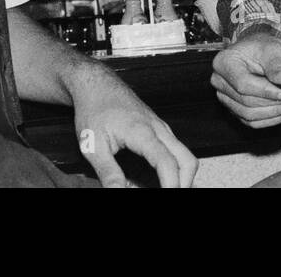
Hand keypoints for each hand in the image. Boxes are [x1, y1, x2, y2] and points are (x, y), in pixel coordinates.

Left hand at [70, 69, 197, 187]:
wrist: (97, 86)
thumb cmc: (94, 109)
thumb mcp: (93, 145)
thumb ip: (108, 172)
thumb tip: (117, 192)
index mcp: (143, 132)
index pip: (167, 163)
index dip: (171, 185)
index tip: (167, 195)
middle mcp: (158, 129)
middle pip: (188, 160)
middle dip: (184, 183)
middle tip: (167, 193)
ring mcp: (161, 128)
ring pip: (184, 155)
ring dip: (178, 176)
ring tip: (156, 188)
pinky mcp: (158, 129)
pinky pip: (174, 150)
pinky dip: (171, 167)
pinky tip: (150, 178)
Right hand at [211, 33, 280, 127]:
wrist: (259, 53)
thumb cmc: (263, 49)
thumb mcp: (272, 50)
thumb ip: (277, 66)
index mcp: (224, 63)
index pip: (244, 84)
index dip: (268, 92)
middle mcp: (219, 81)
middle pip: (246, 101)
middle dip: (274, 103)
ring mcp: (225, 97)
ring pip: (249, 114)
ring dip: (274, 113)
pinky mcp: (234, 108)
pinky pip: (251, 121)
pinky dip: (271, 119)